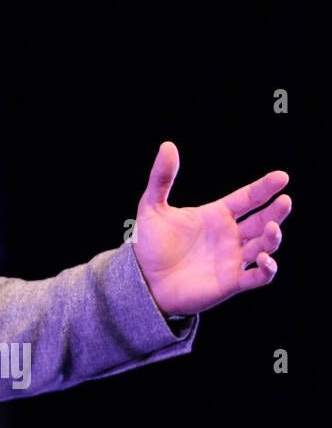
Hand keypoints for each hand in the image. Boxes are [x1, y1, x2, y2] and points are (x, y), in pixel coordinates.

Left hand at [132, 142, 290, 315]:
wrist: (142, 280)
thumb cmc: (149, 244)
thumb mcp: (152, 207)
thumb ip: (162, 178)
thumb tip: (167, 145)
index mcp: (217, 215)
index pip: (248, 198)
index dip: (265, 188)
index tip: (282, 177)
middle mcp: (230, 235)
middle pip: (262, 220)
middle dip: (276, 211)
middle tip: (285, 200)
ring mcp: (233, 259)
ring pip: (264, 246)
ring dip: (272, 238)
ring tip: (271, 227)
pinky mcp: (231, 282)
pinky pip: (257, 277)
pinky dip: (267, 269)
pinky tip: (265, 259)